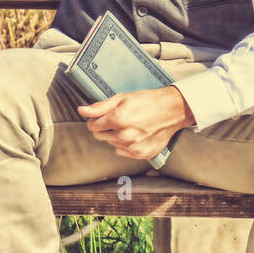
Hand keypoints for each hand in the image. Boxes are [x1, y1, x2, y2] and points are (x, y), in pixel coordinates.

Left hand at [77, 85, 195, 159]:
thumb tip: (82, 110)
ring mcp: (133, 147)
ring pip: (111, 144)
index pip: (92, 126)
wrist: (172, 110)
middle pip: (100, 136)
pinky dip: (126, 144)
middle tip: (119, 118)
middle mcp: (124, 136)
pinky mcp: (141, 154)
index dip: (96, 119)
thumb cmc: (147, 101)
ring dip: (116, 136)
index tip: (105, 115)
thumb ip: (100, 107)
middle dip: (105, 128)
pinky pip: (122, 152)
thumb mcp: (122, 98)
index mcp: (117, 120)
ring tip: (130, 125)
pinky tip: (136, 134)